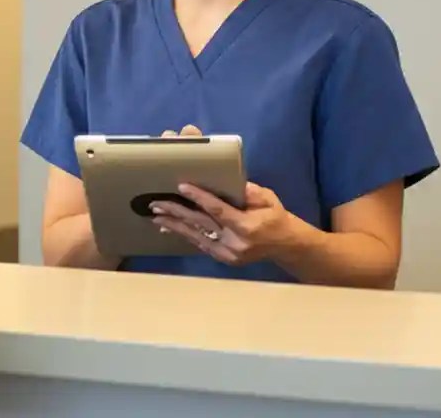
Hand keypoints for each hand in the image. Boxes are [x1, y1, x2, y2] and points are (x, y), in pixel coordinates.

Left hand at [153, 181, 309, 265]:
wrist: (285, 245)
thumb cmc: (275, 217)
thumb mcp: (268, 199)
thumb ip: (249, 192)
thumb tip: (228, 182)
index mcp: (247, 226)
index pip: (218, 210)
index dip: (199, 198)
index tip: (182, 187)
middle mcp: (234, 242)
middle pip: (200, 224)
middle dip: (177, 212)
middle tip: (158, 203)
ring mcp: (227, 254)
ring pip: (196, 236)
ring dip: (174, 225)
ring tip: (156, 216)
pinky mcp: (223, 258)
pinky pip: (200, 244)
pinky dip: (184, 234)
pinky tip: (169, 228)